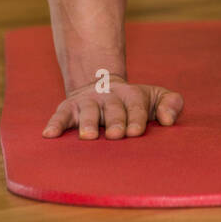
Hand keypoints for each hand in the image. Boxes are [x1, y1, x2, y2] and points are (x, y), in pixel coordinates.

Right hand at [42, 75, 183, 139]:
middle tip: (117, 135)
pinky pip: (60, 116)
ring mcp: (88, 102)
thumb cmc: (134, 101)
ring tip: (89, 137)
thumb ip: (171, 104)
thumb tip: (168, 120)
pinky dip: (55, 124)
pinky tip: (49, 135)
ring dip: (88, 124)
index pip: (136, 107)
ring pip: (88, 112)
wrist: (102, 84)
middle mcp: (109, 98)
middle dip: (115, 121)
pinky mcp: (69, 109)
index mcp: (131, 96)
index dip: (137, 118)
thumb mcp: (156, 97)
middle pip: (113, 109)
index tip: (137, 132)